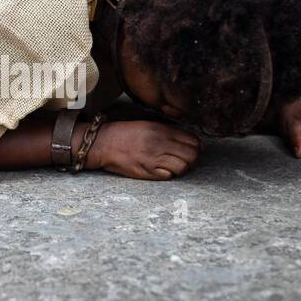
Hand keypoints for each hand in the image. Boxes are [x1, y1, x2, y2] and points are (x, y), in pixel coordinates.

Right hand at [86, 119, 200, 179]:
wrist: (103, 143)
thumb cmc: (125, 133)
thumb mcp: (148, 124)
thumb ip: (167, 130)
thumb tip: (188, 139)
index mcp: (162, 129)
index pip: (193, 140)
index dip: (197, 147)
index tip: (193, 150)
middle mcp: (161, 142)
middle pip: (193, 155)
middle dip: (193, 160)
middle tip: (187, 161)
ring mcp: (154, 158)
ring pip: (184, 167)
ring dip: (182, 169)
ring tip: (175, 167)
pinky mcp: (147, 171)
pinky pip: (169, 176)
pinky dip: (170, 175)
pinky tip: (163, 171)